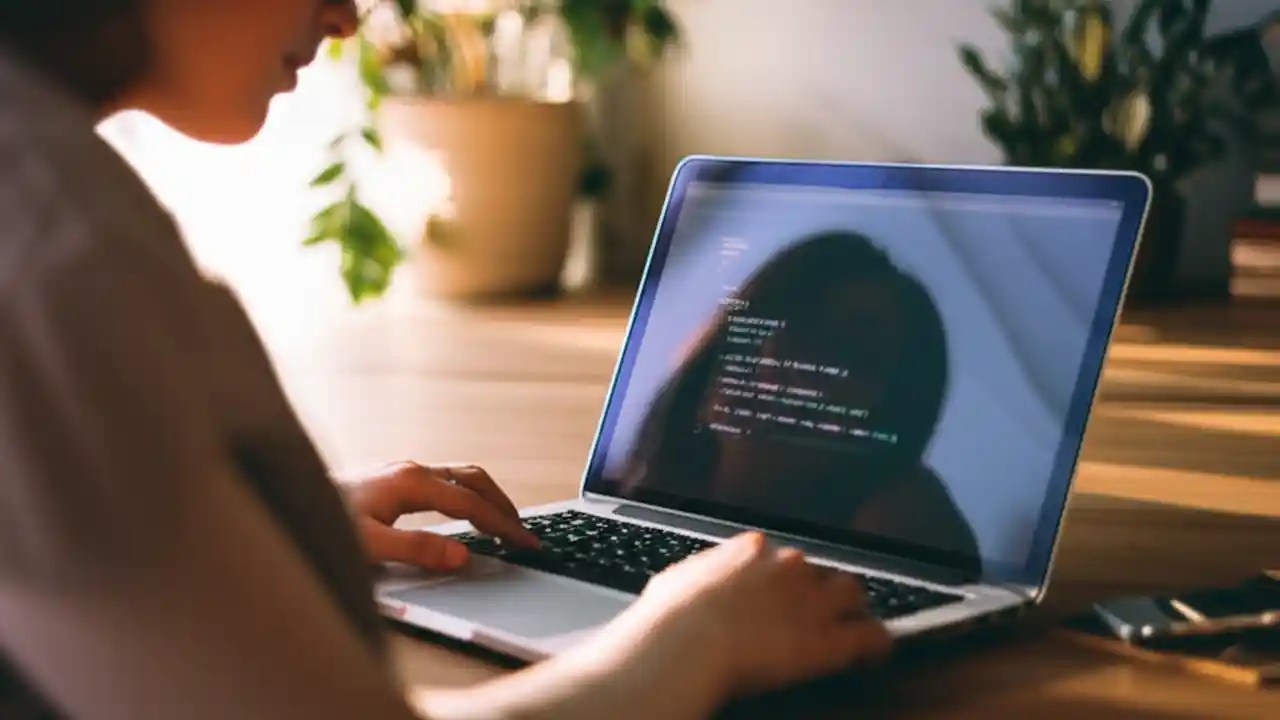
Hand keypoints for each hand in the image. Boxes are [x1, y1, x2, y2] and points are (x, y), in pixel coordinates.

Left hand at [341, 462, 538, 571]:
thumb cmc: (323, 522)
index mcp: (412, 483)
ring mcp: (404, 471)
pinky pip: (446, 481)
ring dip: (487, 497)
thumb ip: (417, 550)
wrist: (286, 500)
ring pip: (461, 476)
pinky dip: (468, 496)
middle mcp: (412, 470)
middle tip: (523, 532)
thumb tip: (461, 554)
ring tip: (504, 523)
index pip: (472, 503)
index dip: (503, 525)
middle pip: (474, 479)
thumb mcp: (369, 545)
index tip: (526, 543)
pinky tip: (466, 514)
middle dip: (503, 504)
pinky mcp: (395, 478)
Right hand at [611, 533, 892, 698]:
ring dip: (851, 609)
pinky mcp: (830, 640)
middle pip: (818, 572)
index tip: (773, 596)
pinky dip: (876, 645)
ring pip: (852, 593)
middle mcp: (788, 566)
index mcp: (751, 550)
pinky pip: (871, 637)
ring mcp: (813, 601)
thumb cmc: (667, 618)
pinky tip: (875, 655)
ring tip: (849, 627)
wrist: (686, 643)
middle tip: (807, 615)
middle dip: (816, 592)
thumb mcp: (675, 583)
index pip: (779, 558)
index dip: (779, 580)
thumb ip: (697, 578)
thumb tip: (689, 586)